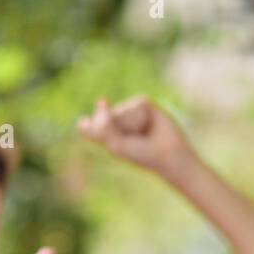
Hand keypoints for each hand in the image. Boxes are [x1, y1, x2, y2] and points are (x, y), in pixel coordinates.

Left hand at [78, 96, 194, 181]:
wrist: (168, 155)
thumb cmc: (142, 154)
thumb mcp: (116, 144)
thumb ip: (103, 124)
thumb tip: (102, 99)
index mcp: (103, 132)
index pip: (86, 125)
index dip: (95, 132)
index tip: (108, 143)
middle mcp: (114, 119)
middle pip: (103, 118)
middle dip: (118, 132)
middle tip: (133, 141)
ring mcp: (128, 110)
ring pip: (120, 111)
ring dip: (131, 126)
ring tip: (144, 133)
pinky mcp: (143, 103)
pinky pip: (135, 106)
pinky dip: (142, 119)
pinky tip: (151, 124)